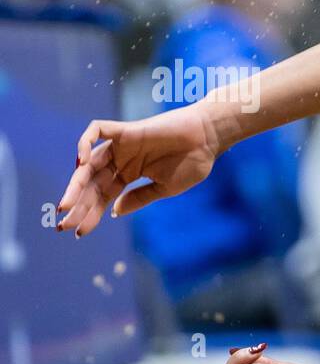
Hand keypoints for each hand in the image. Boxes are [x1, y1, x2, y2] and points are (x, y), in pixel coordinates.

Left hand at [57, 103, 220, 236]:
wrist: (210, 139)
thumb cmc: (193, 163)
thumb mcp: (165, 188)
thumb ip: (139, 198)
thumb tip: (114, 212)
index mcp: (130, 174)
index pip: (103, 196)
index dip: (91, 214)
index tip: (79, 233)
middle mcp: (121, 160)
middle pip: (91, 182)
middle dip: (78, 204)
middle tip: (65, 224)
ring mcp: (122, 144)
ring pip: (88, 162)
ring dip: (76, 184)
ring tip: (67, 205)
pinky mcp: (126, 130)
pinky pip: (97, 130)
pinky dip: (84, 142)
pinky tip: (81, 162)